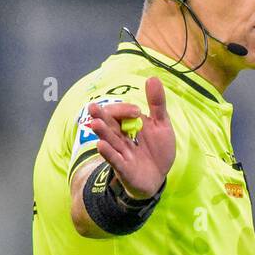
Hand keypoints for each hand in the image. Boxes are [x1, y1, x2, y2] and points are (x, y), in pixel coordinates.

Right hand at [86, 76, 174, 198]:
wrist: (159, 176)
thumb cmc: (157, 149)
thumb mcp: (162, 125)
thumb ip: (157, 104)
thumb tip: (152, 78)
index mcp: (128, 125)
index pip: (120, 113)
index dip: (124, 109)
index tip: (136, 111)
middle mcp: (121, 137)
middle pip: (110, 125)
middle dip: (102, 117)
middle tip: (92, 107)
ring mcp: (121, 153)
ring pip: (110, 141)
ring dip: (103, 133)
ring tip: (94, 124)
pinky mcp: (124, 169)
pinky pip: (115, 160)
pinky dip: (109, 154)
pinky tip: (101, 145)